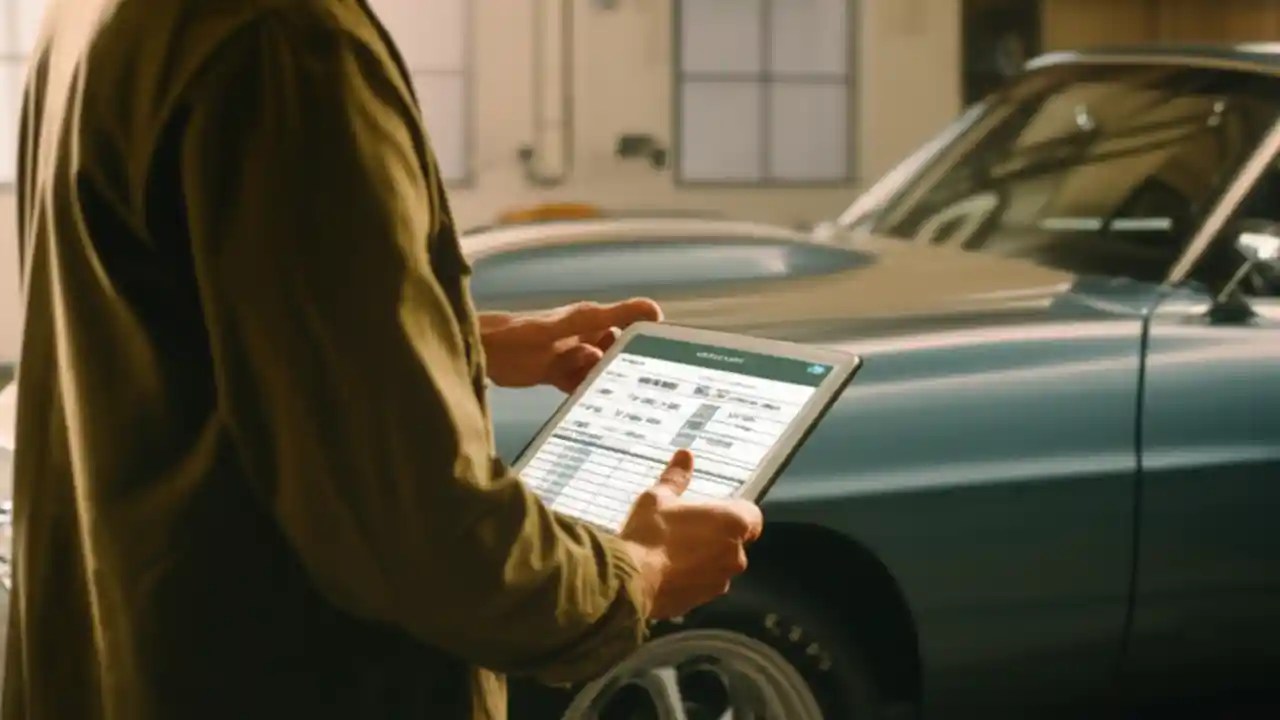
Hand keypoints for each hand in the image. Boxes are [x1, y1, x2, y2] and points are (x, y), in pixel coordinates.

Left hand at [479, 299, 661, 393]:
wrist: (486, 352)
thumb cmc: (525, 332)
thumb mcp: (574, 324)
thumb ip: (610, 316)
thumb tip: (654, 310)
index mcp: (593, 320)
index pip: (632, 325)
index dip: (651, 338)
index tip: (673, 357)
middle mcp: (586, 337)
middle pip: (620, 352)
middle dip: (633, 367)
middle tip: (654, 392)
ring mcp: (572, 357)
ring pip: (603, 372)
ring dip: (611, 385)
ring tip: (630, 405)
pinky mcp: (558, 375)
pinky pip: (583, 386)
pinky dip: (591, 396)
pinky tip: (601, 411)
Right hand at [620, 450, 763, 619]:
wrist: (631, 580)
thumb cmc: (649, 533)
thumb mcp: (658, 498)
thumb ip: (677, 477)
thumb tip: (685, 455)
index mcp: (733, 523)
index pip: (752, 516)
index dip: (734, 513)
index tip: (712, 512)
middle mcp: (735, 554)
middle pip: (735, 541)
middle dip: (715, 536)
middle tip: (685, 529)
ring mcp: (721, 581)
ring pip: (719, 565)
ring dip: (704, 559)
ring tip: (672, 552)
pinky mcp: (704, 602)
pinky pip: (704, 585)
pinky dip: (691, 579)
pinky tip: (666, 572)